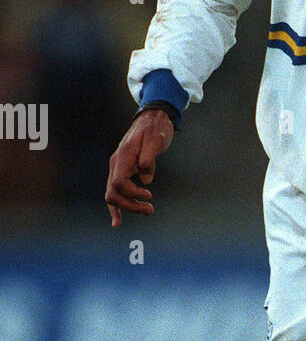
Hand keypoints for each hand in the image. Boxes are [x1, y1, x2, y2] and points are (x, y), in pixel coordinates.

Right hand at [105, 109, 173, 225]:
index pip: (119, 182)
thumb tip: (146, 180)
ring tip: (148, 211)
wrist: (153, 119)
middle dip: (130, 205)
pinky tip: (117, 222)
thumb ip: (149, 159)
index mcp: (123, 156)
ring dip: (128, 207)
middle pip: (113, 192)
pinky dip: (116, 207)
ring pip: (113, 194)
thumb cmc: (156, 129)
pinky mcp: (123, 171)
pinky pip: (116, 191)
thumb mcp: (156, 140)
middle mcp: (116, 163)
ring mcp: (118, 168)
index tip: (149, 195)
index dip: (132, 193)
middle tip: (150, 210)